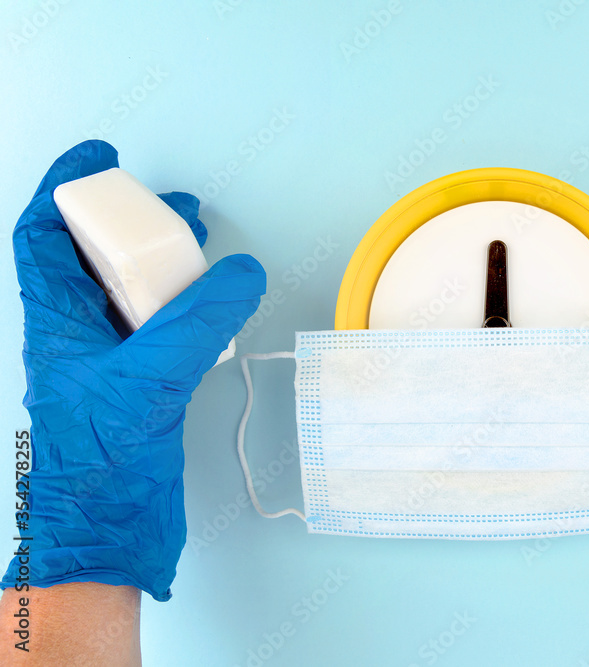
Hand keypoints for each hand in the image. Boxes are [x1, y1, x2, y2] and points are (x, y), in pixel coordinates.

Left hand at [1, 140, 264, 599]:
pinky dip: (187, 308)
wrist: (107, 534)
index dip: (65, 187)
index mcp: (58, 322)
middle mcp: (79, 335)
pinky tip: (215, 309)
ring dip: (161, 264)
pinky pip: (161, 330)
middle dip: (127, 221)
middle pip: (91, 256)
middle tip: (167, 205)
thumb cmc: (101, 464)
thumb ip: (197, 320)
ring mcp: (109, 363)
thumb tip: (239, 272)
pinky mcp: (141, 389)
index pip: (43, 235)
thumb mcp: (149, 377)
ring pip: (129, 292)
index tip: (100, 158)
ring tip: (200, 247)